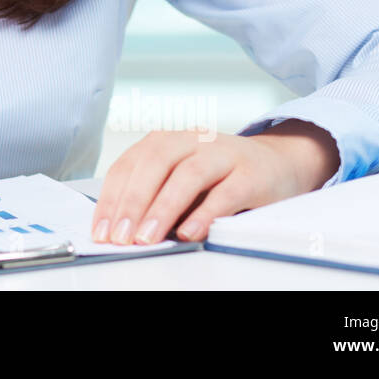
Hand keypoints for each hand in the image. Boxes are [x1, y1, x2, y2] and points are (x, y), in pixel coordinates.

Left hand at [90, 119, 339, 244]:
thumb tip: (122, 230)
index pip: (129, 166)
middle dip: (132, 203)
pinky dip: (205, 213)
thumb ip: (154, 198)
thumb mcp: (179, 181)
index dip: (111, 199)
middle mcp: (191, 140)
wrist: (277, 163)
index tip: (100, 231)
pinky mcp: (252, 174)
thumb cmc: (218, 177)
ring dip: (163, 209)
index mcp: (166, 140)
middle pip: (154, 165)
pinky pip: (226, 193)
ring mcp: (223, 153)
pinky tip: (189, 232)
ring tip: (146, 238)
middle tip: (120, 237)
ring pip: (187, 176)